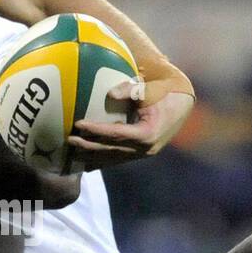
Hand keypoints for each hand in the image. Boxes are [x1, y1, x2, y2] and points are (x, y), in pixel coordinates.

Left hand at [67, 84, 194, 167]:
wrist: (182, 105)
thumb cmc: (164, 94)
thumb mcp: (150, 89)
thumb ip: (131, 90)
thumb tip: (109, 92)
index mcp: (147, 133)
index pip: (116, 134)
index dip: (96, 130)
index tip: (79, 124)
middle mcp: (145, 149)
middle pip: (111, 150)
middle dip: (89, 146)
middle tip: (69, 140)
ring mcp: (143, 154)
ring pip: (113, 158)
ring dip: (92, 156)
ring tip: (72, 153)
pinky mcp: (140, 154)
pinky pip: (118, 159)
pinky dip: (102, 160)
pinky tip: (87, 163)